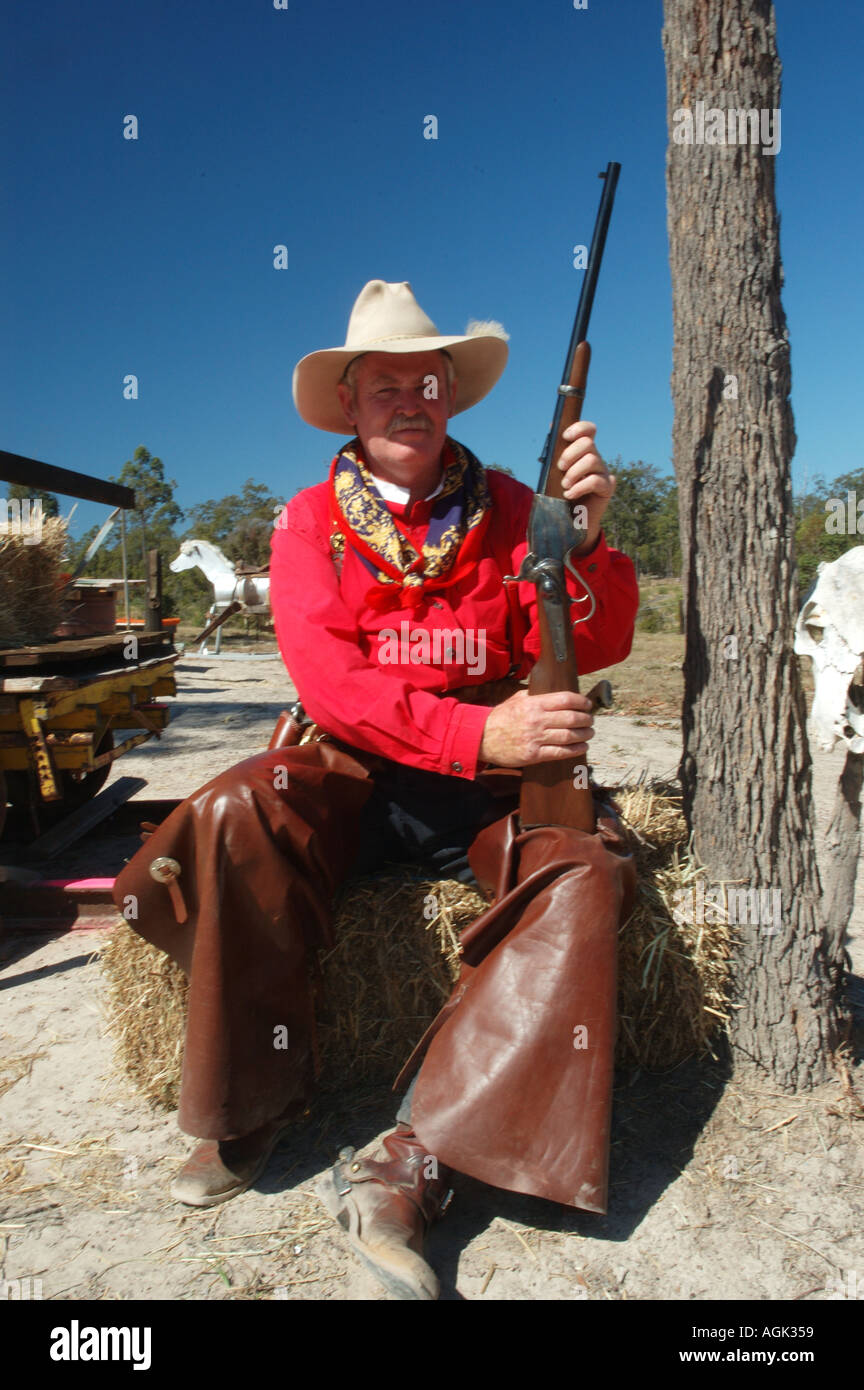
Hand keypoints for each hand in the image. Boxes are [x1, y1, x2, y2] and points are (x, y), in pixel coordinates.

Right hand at [479, 689, 594, 767]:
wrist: (481, 738)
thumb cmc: (500, 718)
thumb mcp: (516, 700)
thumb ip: (535, 696)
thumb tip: (555, 694)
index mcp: (533, 704)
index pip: (565, 699)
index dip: (581, 701)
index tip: (587, 704)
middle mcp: (536, 720)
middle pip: (571, 718)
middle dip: (586, 719)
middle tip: (590, 720)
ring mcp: (535, 738)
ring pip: (569, 736)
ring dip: (584, 734)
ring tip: (589, 733)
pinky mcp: (534, 755)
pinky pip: (560, 752)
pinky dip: (575, 749)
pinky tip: (582, 747)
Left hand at [557, 421, 615, 553]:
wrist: (569, 523)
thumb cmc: (560, 496)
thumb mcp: (554, 473)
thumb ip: (554, 454)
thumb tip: (551, 427)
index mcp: (583, 453)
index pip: (589, 430)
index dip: (579, 428)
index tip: (565, 436)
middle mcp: (596, 460)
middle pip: (588, 443)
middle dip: (570, 454)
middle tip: (560, 468)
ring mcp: (603, 473)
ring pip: (592, 459)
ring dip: (574, 472)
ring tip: (565, 485)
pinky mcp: (607, 488)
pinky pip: (595, 480)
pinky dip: (579, 486)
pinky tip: (570, 494)